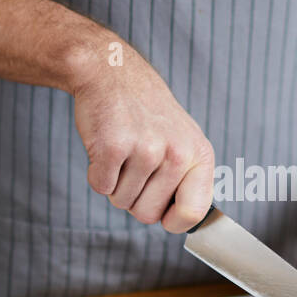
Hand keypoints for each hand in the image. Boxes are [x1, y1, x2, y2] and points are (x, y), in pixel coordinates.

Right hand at [70, 40, 214, 231]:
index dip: (173, 221)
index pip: (194, 213)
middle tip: (133, 165)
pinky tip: (105, 145)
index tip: (163, 215)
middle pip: (148, 215)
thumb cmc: (146, 114)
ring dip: (115, 183)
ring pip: (122, 202)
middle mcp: (178, 153)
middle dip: (135, 198)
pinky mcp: (114, 147)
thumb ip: (188, 180)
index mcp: (200, 155)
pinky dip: (96, 173)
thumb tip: (188, 222)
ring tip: (122, 150)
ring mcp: (146, 150)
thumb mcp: (183, 140)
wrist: (112, 73)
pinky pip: (100, 187)